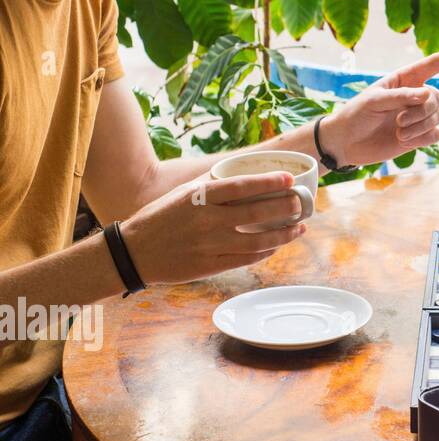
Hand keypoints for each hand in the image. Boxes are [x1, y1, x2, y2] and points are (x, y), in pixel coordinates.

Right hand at [121, 172, 308, 284]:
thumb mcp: (182, 194)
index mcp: (200, 198)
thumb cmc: (160, 218)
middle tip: (302, 203)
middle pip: (257, 212)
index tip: (290, 179)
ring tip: (299, 228)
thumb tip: (244, 174)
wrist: (133, 253)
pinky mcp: (210, 266)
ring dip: (284, 234)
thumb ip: (211, 186)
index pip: (242, 186)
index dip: (270, 182)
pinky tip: (277, 245)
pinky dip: (266, 251)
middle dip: (286, 208)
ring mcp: (210, 245)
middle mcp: (207, 220)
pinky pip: (246, 259)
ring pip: (258, 240)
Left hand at [319, 44, 438, 167]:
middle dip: (422, 110)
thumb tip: (427, 95)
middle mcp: (415, 96)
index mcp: (405, 79)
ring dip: (420, 125)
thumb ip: (401, 96)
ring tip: (398, 131)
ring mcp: (418, 117)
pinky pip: (436, 134)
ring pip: (438, 116)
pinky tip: (404, 141)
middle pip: (438, 97)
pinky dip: (422, 138)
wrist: (346, 144)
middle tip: (399, 121)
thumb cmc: (356, 115)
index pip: (435, 64)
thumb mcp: (374, 100)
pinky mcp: (419, 136)